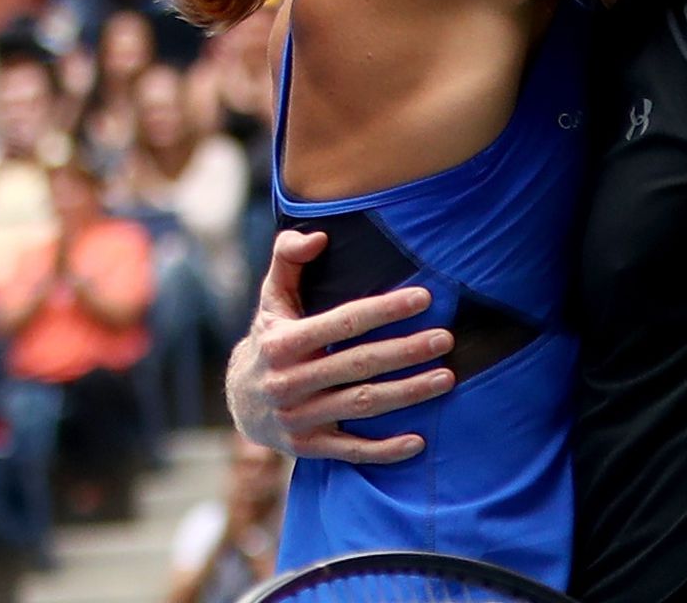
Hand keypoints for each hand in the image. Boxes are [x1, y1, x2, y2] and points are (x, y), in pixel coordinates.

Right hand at [228, 231, 455, 462]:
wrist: (240, 401)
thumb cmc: (269, 338)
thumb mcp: (271, 296)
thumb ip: (288, 257)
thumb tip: (319, 236)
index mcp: (282, 342)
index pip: (343, 322)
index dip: (385, 310)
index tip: (424, 298)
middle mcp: (288, 382)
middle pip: (358, 365)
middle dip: (405, 351)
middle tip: (445, 338)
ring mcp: (298, 418)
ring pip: (361, 406)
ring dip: (407, 394)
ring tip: (446, 378)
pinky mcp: (308, 447)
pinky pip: (351, 451)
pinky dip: (385, 450)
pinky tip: (419, 442)